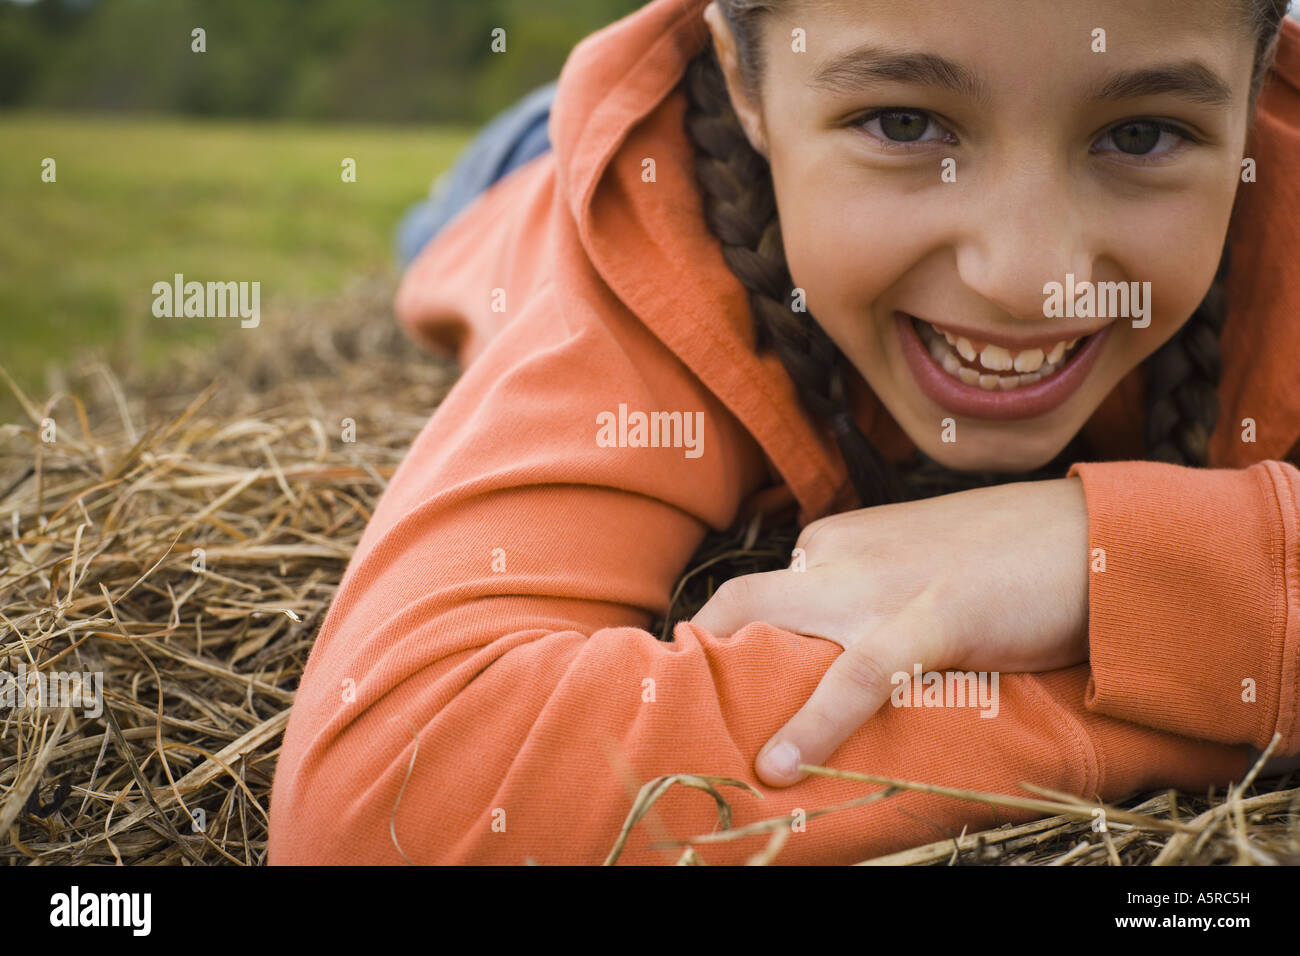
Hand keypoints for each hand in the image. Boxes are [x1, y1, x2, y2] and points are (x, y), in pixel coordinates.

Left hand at [690, 477, 1090, 786]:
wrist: (1094, 536)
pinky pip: (858, 674)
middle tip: (679, 710)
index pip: (760, 590)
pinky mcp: (932, 615)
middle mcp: (843, 552)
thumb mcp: (915, 570)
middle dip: (700, 651)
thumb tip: (829, 662)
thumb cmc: (1008, 559)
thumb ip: (864, 600)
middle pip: (741, 597)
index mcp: (837, 538)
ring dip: (732, 683)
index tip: (712, 685)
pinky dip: (813, 721)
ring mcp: (882, 582)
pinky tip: (780, 764)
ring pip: (775, 622)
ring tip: (703, 741)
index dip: (729, 641)